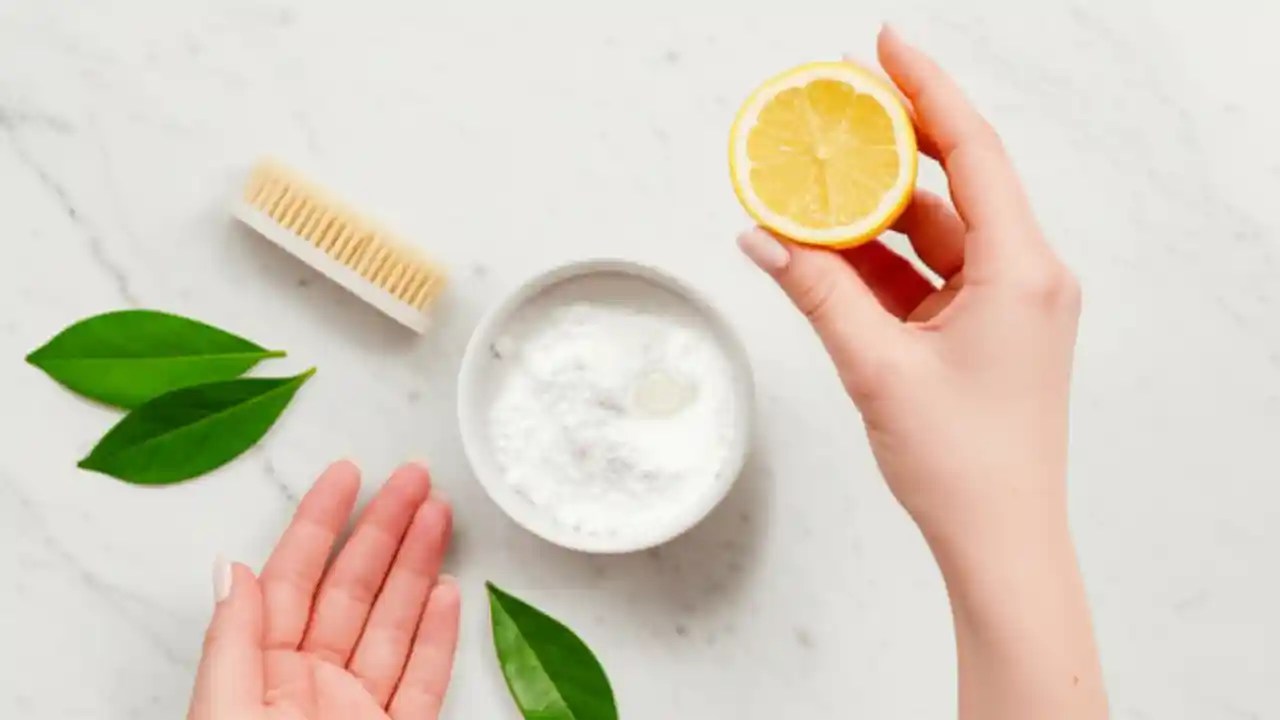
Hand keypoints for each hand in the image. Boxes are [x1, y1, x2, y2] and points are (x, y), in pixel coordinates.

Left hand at [187, 461, 457, 719]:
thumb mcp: (223, 711)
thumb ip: (230, 643)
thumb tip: (234, 570)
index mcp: (261, 671)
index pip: (294, 578)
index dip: (321, 522)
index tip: (347, 474)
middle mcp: (311, 683)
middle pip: (354, 589)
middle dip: (385, 527)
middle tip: (414, 478)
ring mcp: (357, 709)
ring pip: (394, 624)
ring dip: (418, 566)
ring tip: (439, 514)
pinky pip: (424, 680)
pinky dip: (439, 637)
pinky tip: (447, 594)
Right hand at [738, 27, 1105, 719]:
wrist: (999, 540)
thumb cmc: (961, 464)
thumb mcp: (876, 368)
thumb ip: (816, 293)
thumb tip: (761, 237)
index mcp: (1020, 271)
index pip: (972, 152)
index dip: (926, 91)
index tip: (883, 47)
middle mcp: (1024, 275)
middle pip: (952, 183)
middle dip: (891, 145)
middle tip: (834, 105)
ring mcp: (1005, 303)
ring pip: (932, 231)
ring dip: (872, 213)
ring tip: (810, 185)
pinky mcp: (984, 328)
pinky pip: (927, 273)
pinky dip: (879, 261)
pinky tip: (825, 248)